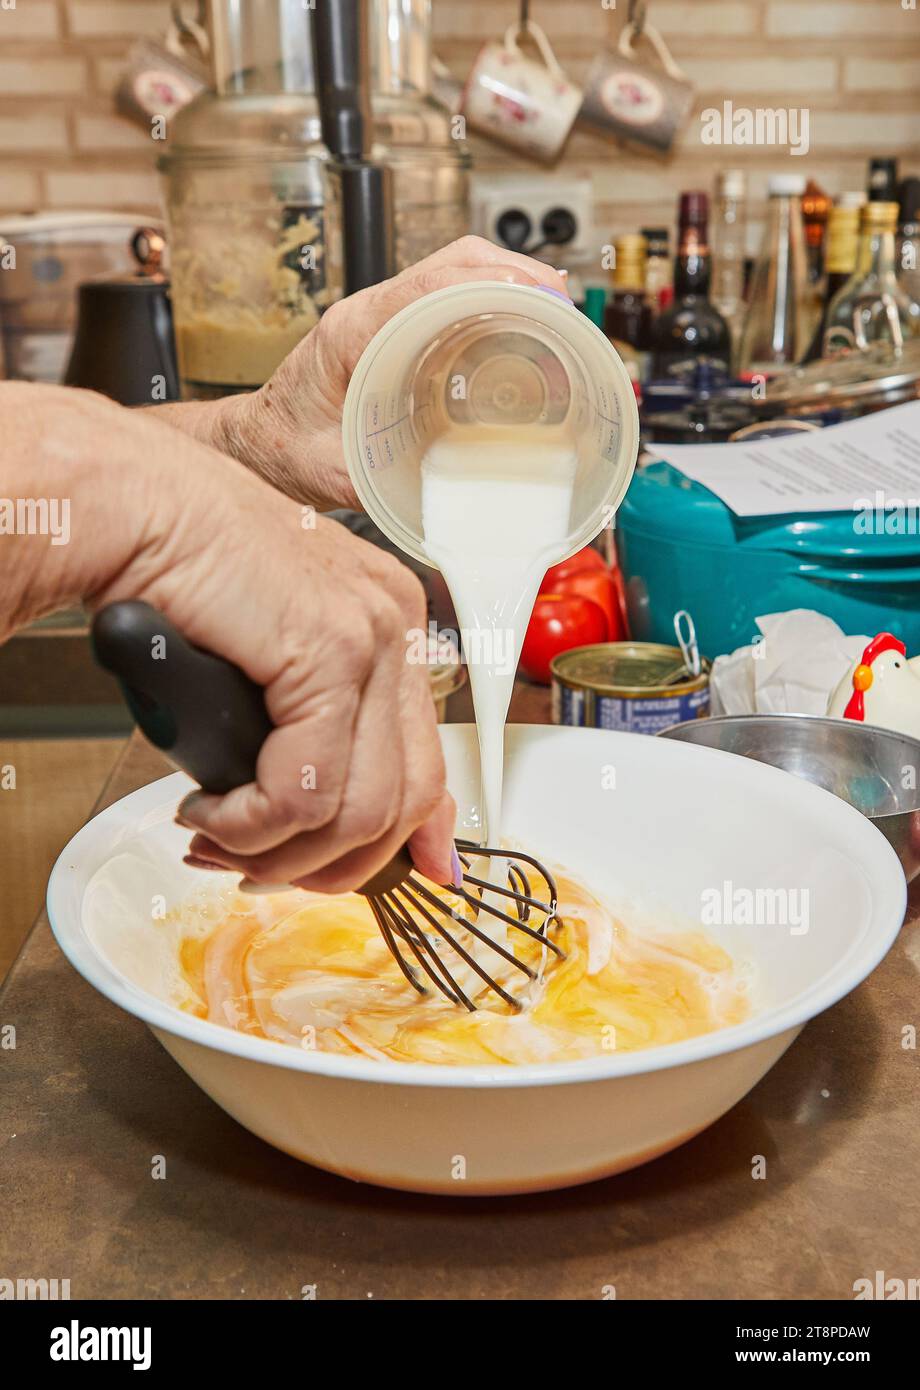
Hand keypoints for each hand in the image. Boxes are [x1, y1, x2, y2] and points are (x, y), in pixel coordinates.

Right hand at [7, 384, 455, 891]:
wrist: (131, 505)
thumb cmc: (179, 575)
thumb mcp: (266, 663)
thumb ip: (314, 728)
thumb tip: (334, 810)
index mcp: (390, 625)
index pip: (431, 762)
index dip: (405, 838)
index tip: (366, 874)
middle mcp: (395, 626)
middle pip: (408, 797)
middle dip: (331, 864)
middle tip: (257, 868)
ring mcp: (371, 635)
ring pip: (360, 809)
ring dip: (281, 851)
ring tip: (218, 836)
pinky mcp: (329, 648)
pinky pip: (304, 790)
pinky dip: (252, 822)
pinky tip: (209, 806)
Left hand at [222, 236, 570, 508]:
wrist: (255, 443)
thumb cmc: (281, 450)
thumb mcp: (332, 475)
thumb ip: (381, 488)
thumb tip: (443, 510)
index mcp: (353, 333)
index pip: (430, 284)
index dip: (493, 283)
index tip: (539, 298)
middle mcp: (370, 312)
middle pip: (457, 262)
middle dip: (519, 275)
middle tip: (565, 313)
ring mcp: (384, 315)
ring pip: (459, 272)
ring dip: (511, 286)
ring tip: (556, 321)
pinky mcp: (396, 329)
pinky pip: (453, 298)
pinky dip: (495, 305)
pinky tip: (523, 335)